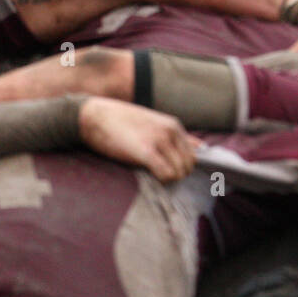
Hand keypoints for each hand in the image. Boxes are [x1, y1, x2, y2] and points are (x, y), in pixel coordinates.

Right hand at [77, 96, 198, 182]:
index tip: (168, 170)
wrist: (95, 116)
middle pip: (188, 166)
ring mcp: (159, 141)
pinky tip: (149, 174)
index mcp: (174, 125)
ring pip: (179, 172)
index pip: (194, 155)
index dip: (182, 167)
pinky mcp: (146, 152)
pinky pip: (167, 175)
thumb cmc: (122, 122)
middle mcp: (171, 131)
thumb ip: (178, 135)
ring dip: (168, 179)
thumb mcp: (154, 123)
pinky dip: (161, 180)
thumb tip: (202, 148)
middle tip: (158, 174)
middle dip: (176, 174)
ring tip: (151, 173)